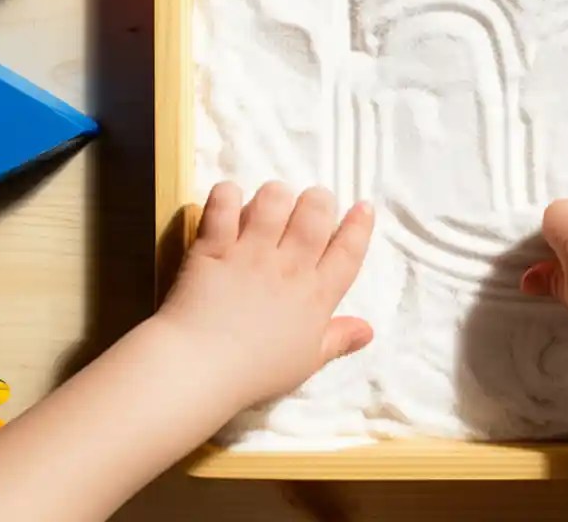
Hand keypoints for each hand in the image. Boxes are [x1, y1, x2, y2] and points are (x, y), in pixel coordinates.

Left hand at [155, 182, 374, 406]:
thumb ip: (338, 340)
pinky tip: (228, 199)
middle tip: (310, 204)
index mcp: (317, 295)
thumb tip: (368, 330)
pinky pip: (223, 206)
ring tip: (269, 204)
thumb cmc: (256, 372)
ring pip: (274, 200)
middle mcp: (289, 267)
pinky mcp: (213, 247)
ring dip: (275, 195)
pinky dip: (227, 195)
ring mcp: (251, 253)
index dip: (359, 226)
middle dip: (318, 200)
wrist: (199, 368)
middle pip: (316, 213)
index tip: (363, 207)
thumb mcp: (307, 362)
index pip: (348, 252)